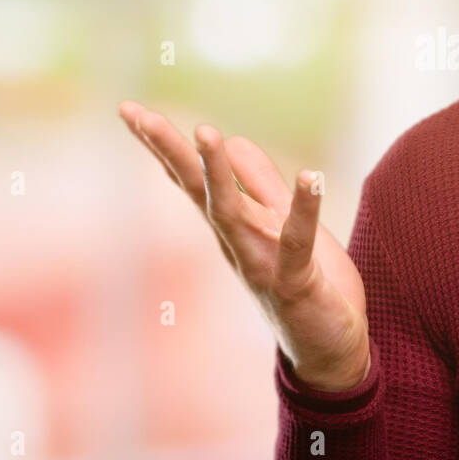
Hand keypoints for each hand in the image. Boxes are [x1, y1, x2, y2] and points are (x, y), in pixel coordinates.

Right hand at [118, 100, 370, 390]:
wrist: (329, 349)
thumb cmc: (304, 284)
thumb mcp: (281, 223)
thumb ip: (260, 185)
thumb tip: (233, 141)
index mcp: (232, 225)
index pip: (189, 178)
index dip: (161, 144)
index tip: (129, 110)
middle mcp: (236, 242)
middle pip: (194, 189)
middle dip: (168, 150)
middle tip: (138, 114)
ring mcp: (261, 264)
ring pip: (230, 214)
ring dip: (218, 174)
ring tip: (208, 132)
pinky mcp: (295, 283)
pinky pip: (297, 242)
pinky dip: (304, 209)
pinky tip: (311, 175)